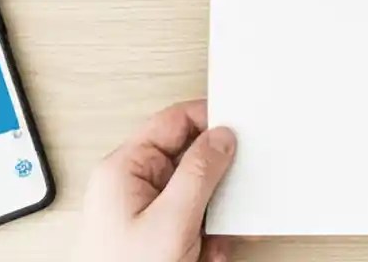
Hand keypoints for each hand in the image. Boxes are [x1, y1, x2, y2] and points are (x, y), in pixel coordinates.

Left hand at [74, 100, 237, 261]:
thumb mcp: (171, 221)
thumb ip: (199, 174)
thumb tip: (222, 137)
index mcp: (126, 167)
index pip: (174, 121)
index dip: (210, 119)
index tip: (242, 128)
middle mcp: (133, 183)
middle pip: (190, 157)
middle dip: (217, 182)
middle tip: (236, 195)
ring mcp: (144, 209)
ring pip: (197, 193)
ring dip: (215, 216)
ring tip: (213, 241)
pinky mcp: (156, 232)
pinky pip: (193, 220)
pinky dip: (207, 237)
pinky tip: (206, 256)